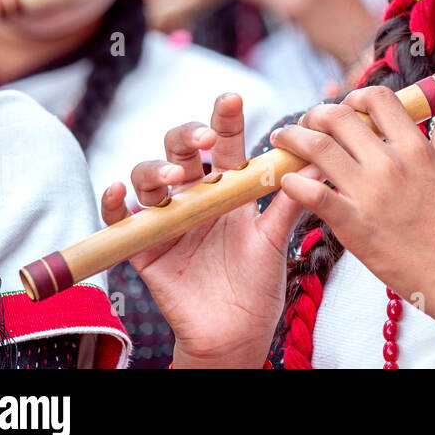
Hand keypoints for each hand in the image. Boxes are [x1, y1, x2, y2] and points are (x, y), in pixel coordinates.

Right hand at [99, 94, 315, 368]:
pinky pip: (121, 221)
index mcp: (229, 188)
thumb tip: (319, 163)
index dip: (226, 120)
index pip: (226, 145)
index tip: (232, 99)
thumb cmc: (259, 285)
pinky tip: (119, 193)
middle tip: (207, 139)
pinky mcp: (144, 248)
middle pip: (182, 152)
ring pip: (149, 178)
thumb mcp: (276, 240)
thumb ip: (292, 203)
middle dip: (189, 137)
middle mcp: (196, 197)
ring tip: (175, 176)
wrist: (237, 335)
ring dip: (156, 169)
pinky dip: (115, 204)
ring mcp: (168, 220)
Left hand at [273, 86, 434, 353]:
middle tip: (306, 123)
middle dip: (315, 114)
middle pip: (339, 117)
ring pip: (317, 147)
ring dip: (293, 137)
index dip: (356, 96)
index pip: (378, 99)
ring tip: (283, 141)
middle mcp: (391, 164)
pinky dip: (293, 182)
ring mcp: (370, 194)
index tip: (346, 107)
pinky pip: (311, 194)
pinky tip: (287, 181)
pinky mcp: (353, 226)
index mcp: (417, 149)